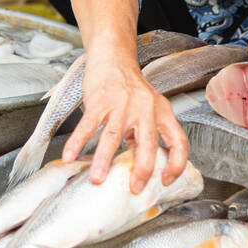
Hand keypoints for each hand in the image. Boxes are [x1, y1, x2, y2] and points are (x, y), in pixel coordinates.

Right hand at [61, 53, 189, 193]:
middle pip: (148, 142)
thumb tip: (141, 167)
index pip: (178, 141)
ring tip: (97, 180)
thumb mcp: (149, 109)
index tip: (165, 181)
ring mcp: (122, 104)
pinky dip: (77, 142)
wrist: (114, 59)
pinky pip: (88, 125)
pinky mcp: (100, 100)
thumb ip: (147, 135)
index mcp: (162, 113)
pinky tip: (69, 156)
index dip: (176, 164)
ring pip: (113, 135)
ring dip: (104, 160)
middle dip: (142, 170)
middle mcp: (145, 108)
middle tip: (134, 189)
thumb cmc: (131, 88)